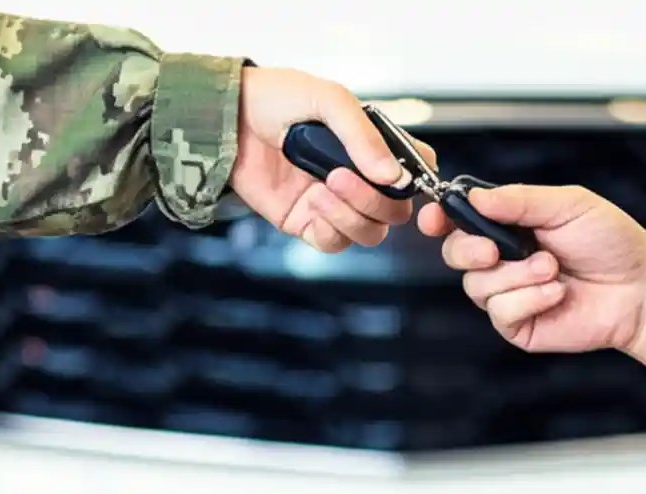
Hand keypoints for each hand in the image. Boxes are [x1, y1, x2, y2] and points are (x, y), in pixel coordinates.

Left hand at [230, 66, 435, 252]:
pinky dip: (330, 227)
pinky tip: (311, 202)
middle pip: (396, 211)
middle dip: (376, 201)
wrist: (225, 119)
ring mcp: (335, 203)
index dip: (420, 179)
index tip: (406, 179)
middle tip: (343, 177)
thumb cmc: (275, 99)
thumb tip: (392, 175)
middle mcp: (359, 176)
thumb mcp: (326, 99)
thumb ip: (362, 135)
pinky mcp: (307, 222)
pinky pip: (335, 243)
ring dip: (352, 215)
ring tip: (322, 188)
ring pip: (370, 233)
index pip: (416, 169)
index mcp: (371, 144)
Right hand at [418, 184, 645, 352]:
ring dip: (517, 276)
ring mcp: (509, 294)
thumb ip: (519, 200)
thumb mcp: (567, 205)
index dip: (440, 218)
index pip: (460, 220)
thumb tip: (473, 197)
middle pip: (455, 254)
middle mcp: (503, 259)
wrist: (640, 288)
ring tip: (553, 269)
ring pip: (476, 286)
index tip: (435, 218)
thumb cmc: (611, 241)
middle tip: (496, 250)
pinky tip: (557, 293)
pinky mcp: (518, 325)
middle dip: (468, 250)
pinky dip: (528, 300)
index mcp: (509, 224)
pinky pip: (500, 313)